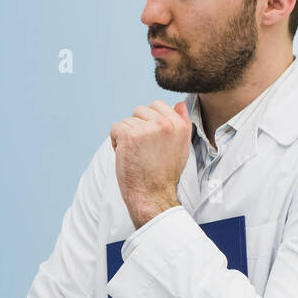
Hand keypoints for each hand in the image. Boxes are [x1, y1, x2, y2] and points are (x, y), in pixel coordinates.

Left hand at [110, 100, 191, 227]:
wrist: (153, 194)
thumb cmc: (165, 173)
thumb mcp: (181, 146)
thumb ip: (181, 123)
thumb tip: (178, 104)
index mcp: (179, 125)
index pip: (158, 105)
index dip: (149, 121)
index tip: (151, 140)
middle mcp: (164, 124)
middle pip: (140, 110)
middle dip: (137, 127)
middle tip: (142, 148)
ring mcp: (146, 129)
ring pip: (127, 120)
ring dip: (126, 136)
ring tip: (135, 153)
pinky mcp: (129, 136)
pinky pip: (115, 128)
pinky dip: (115, 141)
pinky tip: (124, 154)